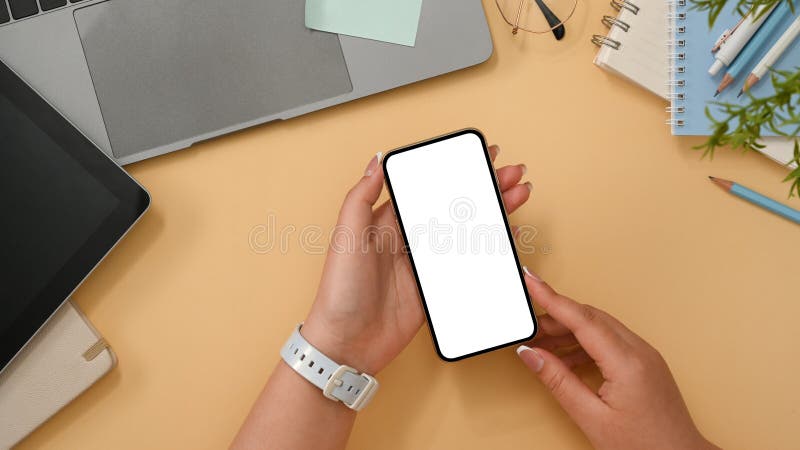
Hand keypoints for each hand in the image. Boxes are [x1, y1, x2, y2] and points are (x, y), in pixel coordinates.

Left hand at [301, 146, 531, 374]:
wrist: (346, 344)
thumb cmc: (339, 291)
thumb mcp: (345, 237)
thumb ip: (360, 197)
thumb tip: (376, 161)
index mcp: (385, 222)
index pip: (427, 188)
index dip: (454, 170)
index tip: (478, 155)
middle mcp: (406, 240)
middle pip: (453, 206)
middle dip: (484, 187)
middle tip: (511, 173)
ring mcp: (423, 265)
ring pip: (465, 231)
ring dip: (492, 212)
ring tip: (519, 194)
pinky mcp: (434, 289)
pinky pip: (467, 264)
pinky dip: (489, 249)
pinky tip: (508, 235)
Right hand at [517, 270, 718, 449]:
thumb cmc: (644, 446)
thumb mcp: (591, 417)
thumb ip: (558, 381)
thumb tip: (531, 355)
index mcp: (626, 362)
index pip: (581, 319)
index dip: (551, 298)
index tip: (531, 281)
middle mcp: (640, 351)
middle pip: (589, 318)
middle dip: (555, 316)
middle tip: (527, 327)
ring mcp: (645, 354)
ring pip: (600, 327)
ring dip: (569, 330)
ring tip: (541, 345)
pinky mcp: (645, 362)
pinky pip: (610, 340)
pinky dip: (584, 343)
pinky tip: (566, 358)